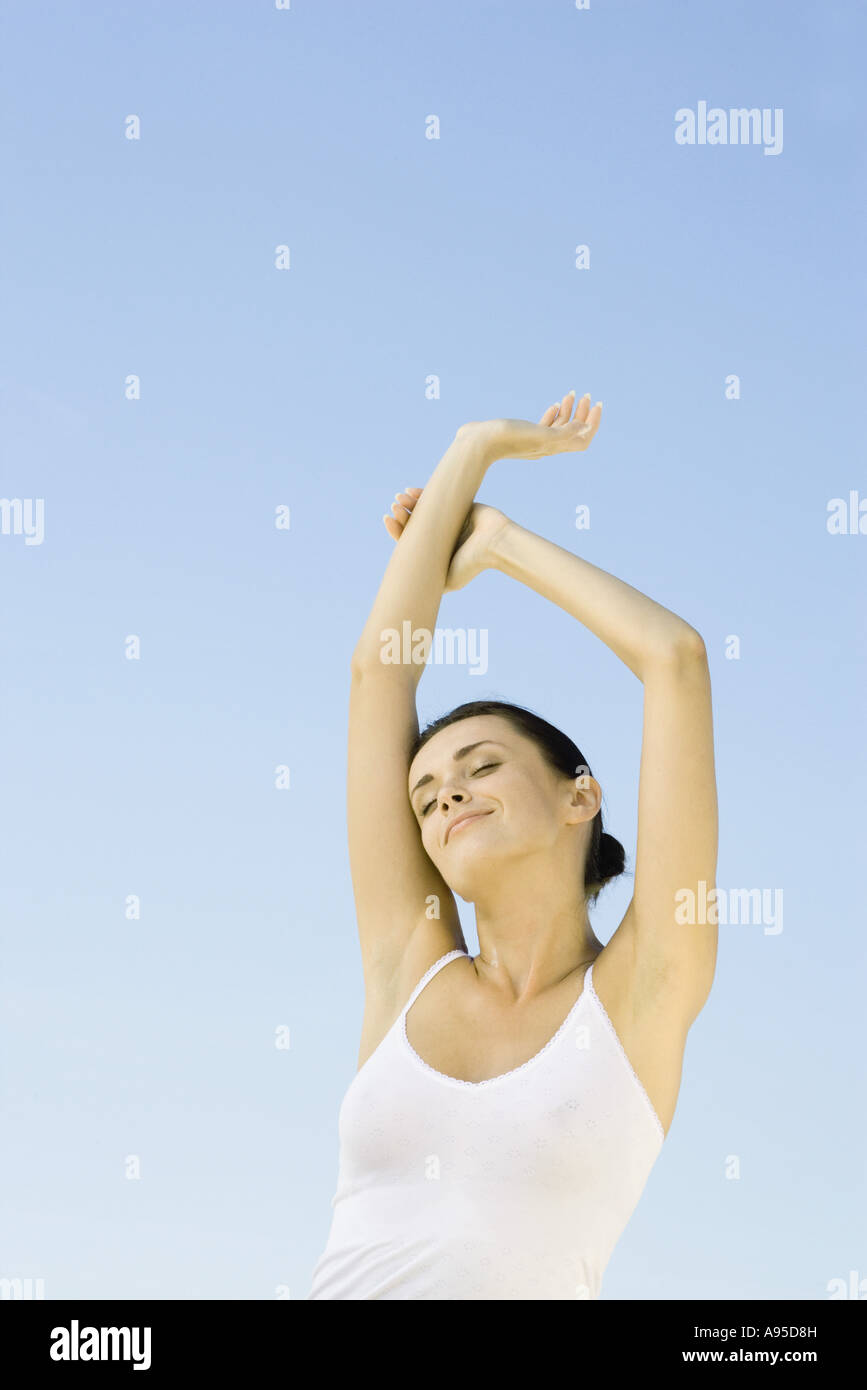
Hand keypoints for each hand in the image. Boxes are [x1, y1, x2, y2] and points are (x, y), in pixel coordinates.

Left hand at [383, 488, 509, 591]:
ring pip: (424, 511)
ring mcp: (450, 523)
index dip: (396, 530)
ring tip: (400, 498)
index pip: (411, 542)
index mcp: (437, 555)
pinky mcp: (459, 507)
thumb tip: (404, 593)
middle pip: (415, 525)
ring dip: (410, 504)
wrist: (496, 544)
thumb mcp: (448, 582)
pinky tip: (410, 491)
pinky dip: (423, 495)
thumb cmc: (473, 564)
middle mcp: (442, 539)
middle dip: (402, 516)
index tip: (387, 519)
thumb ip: (428, 584)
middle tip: (394, 508)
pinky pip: (438, 499)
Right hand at [461, 389, 601, 460]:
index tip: (597, 404)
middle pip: (573, 432)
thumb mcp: (539, 434)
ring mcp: (534, 441)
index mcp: (552, 448)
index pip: (582, 439)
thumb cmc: (507, 438)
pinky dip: (553, 415)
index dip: (593, 423)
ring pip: (559, 427)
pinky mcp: (522, 434)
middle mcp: (546, 447)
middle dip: (583, 414)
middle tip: (586, 395)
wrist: (477, 443)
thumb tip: (587, 429)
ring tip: (571, 395)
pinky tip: (555, 405)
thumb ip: (563, 433)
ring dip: (568, 411)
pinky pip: (545, 426)